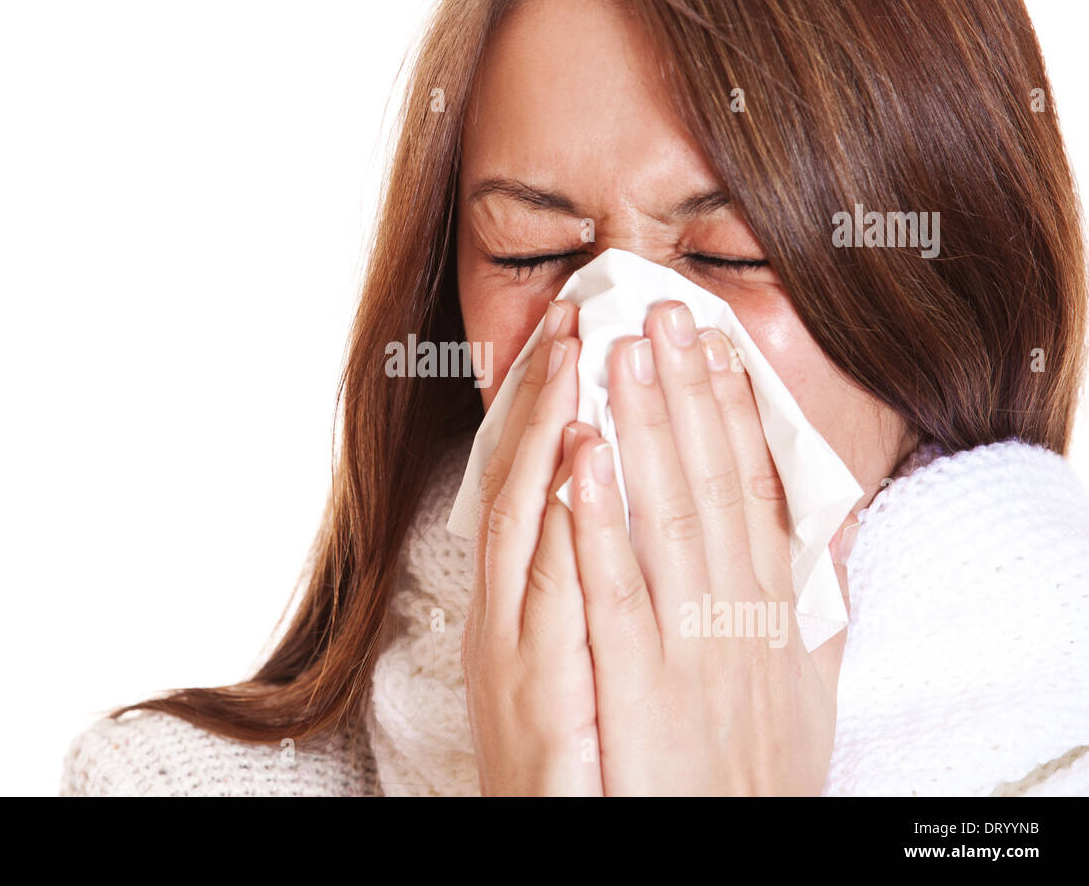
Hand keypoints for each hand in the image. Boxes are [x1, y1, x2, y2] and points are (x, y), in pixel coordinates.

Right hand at [462, 299, 602, 794]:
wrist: (570, 831)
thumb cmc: (589, 754)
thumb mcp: (595, 658)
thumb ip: (609, 587)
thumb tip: (624, 520)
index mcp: (536, 593)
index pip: (556, 479)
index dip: (570, 403)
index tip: (596, 334)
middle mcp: (513, 602)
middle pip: (531, 474)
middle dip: (559, 388)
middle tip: (584, 307)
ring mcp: (516, 632)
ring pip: (528, 506)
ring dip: (551, 423)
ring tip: (576, 347)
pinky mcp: (530, 672)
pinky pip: (550, 581)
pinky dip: (561, 516)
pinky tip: (576, 455)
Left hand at [566, 300, 840, 794]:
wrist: (730, 855)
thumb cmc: (759, 779)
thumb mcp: (810, 691)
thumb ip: (819, 609)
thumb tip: (831, 534)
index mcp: (772, 613)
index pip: (753, 491)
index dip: (732, 413)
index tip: (713, 347)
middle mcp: (740, 618)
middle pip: (711, 484)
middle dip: (684, 394)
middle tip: (661, 312)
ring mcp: (694, 650)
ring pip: (666, 517)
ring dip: (641, 430)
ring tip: (616, 352)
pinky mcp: (644, 689)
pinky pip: (618, 590)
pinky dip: (598, 518)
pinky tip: (580, 455)